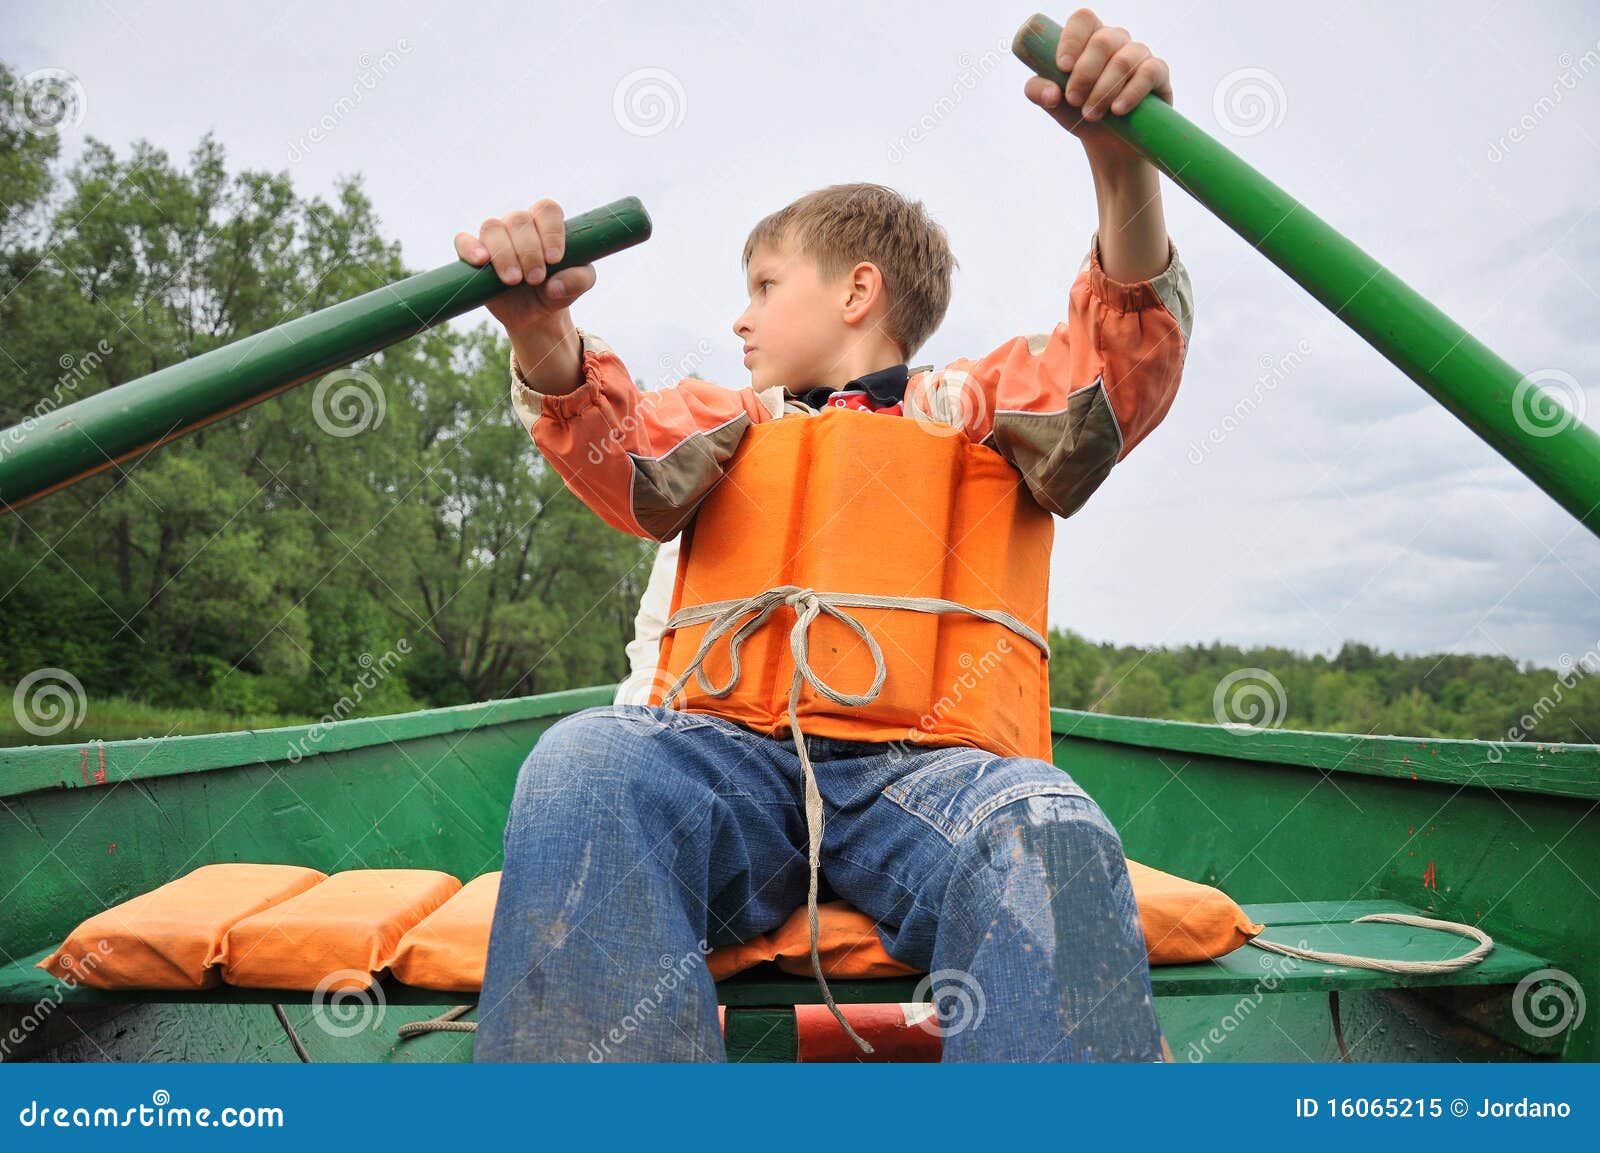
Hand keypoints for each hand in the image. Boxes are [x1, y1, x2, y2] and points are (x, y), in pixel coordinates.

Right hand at [453, 198, 596, 334]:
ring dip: (504, 254)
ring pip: (492, 227)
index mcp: (545, 225)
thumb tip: (554, 285)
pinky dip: (470, 248)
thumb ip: (579, 280)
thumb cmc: (557, 290)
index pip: (547, 210)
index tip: (554, 259)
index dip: (550, 231)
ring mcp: (495, 237)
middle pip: (518, 220)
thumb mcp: (578, 286)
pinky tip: (481, 261)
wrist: (535, 314)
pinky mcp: (473, 254)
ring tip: (514, 280)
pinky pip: (463, 241)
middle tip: (536, 278)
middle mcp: (519, 225)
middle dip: (529, 251)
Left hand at [1023, 9, 1171, 162]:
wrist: (1110, 144)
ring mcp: (1138, 54)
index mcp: (1088, 39)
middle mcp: (1115, 40)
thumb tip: (1050, 93)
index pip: (1082, 20)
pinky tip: (1118, 109)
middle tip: (1074, 101)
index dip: (1071, 39)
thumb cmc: (1079, 113)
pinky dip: (1131, 92)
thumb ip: (1039, 92)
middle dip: (1085, 74)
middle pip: (1102, 41)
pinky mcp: (1158, 74)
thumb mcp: (1054, 104)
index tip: (1062, 67)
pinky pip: (1149, 72)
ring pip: (1124, 60)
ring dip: (1104, 89)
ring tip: (1092, 114)